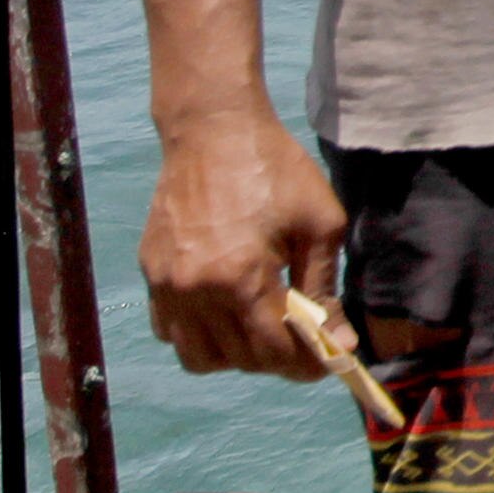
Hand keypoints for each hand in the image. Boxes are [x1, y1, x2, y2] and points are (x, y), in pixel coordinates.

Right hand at [140, 99, 347, 377]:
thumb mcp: (319, 223)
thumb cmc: (275, 169)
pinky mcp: (152, 272)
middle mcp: (196, 289)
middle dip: (277, 360)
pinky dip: (197, 336)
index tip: (325, 361)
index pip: (272, 351)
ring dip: (234, 356)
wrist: (213, 128)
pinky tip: (224, 313)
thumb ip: (325, 290)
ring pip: (198, 356)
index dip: (304, 365)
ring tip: (260, 330)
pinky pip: (169, 330)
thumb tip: (341, 344)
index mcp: (241, 277)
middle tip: (300, 344)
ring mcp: (167, 283)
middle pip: (239, 359)